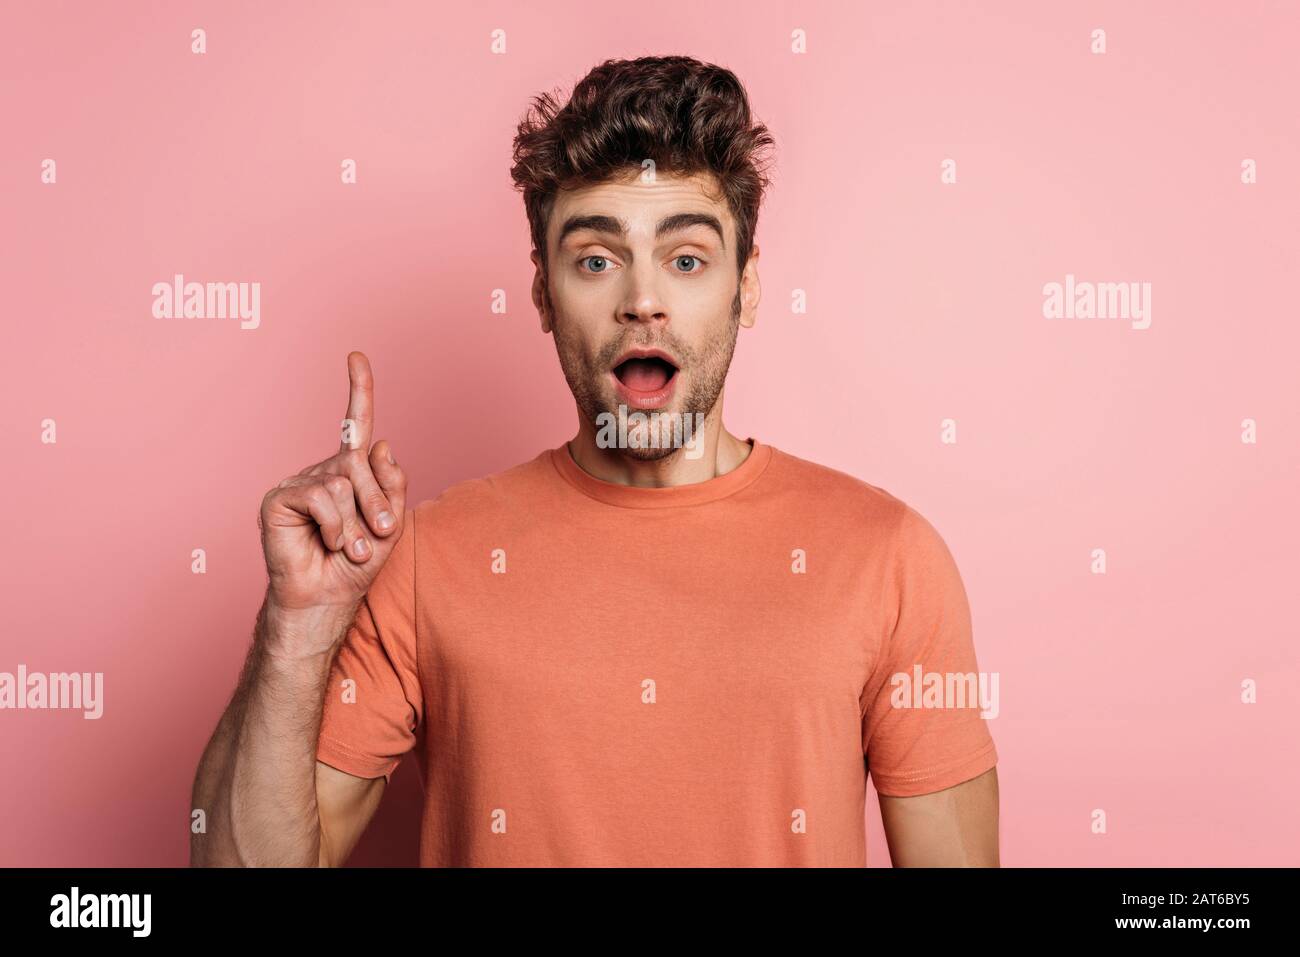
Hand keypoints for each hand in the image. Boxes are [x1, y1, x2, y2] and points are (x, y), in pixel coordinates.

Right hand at [258, 351, 407, 635]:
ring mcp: (300, 483)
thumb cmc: (355, 565)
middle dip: (378, 501)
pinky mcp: (280, 498)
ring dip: (356, 522)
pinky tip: (327, 543)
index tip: (356, 357)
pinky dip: (334, 525)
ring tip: (348, 548)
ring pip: (343, 480)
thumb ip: (392, 485)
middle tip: (378, 534)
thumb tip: (381, 444)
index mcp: (350, 473)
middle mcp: (324, 471)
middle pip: (360, 461)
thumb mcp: (389, 525)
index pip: (356, 424)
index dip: (358, 390)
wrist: (326, 598)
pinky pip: (321, 496)